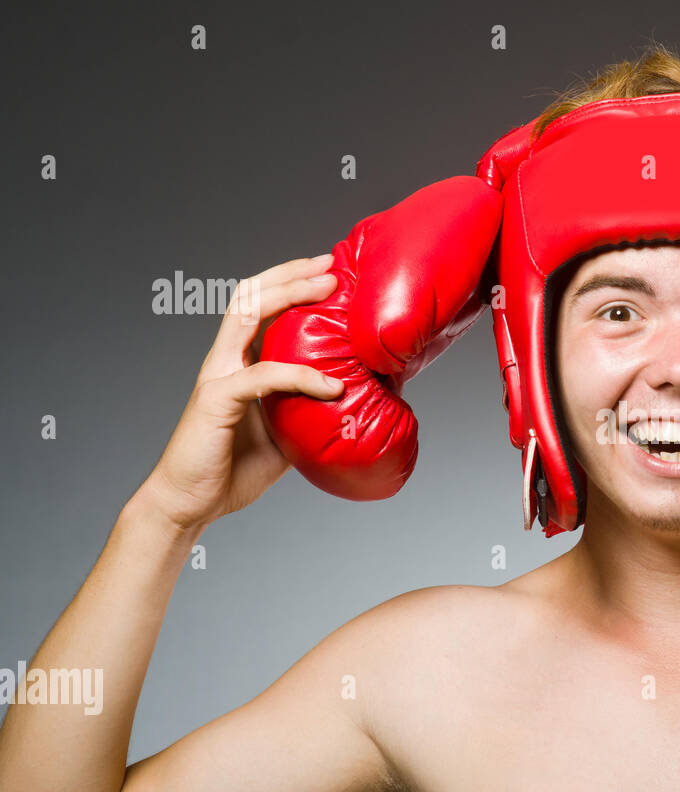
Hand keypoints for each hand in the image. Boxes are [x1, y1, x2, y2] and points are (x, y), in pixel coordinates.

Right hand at [139, 255, 344, 532]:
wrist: (191, 504)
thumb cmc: (233, 469)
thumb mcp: (285, 433)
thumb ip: (307, 410)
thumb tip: (355, 401)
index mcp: (237, 364)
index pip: (259, 307)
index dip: (289, 283)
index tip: (327, 272)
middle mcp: (223, 361)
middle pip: (250, 296)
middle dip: (290, 273)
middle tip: (331, 266)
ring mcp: (217, 376)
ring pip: (248, 316)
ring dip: (290, 296)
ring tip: (329, 290)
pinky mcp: (217, 399)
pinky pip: (264, 376)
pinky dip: (302, 376)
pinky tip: (333, 386)